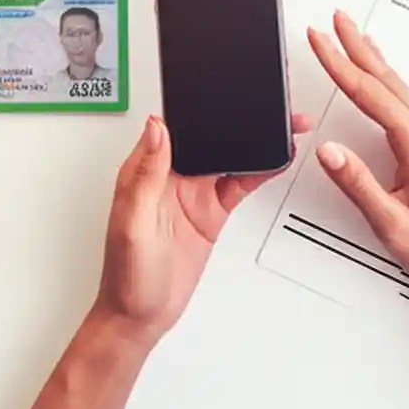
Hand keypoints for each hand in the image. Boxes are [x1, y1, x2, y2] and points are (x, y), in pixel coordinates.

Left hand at [95, 114, 312, 343]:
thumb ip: (146, 174)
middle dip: (236, 118)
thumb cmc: (126, 275)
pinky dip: (260, 170)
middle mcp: (170, 176)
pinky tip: (277, 159)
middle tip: (268, 104)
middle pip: (208, 136)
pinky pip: (239, 183)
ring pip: (228, 155)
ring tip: (282, 125)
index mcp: (145, 170)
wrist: (140, 316)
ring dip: (253, 140)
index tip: (222, 92)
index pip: (174, 126)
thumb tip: (156, 128)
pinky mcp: (210, 212)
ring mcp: (192, 193)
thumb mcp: (132, 221)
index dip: (198, 106)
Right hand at [308, 11, 408, 319]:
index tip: (319, 39)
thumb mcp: (391, 223)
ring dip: (374, 61)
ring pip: (398, 90)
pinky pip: (407, 106)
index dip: (339, 63)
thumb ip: (357, 184)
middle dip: (357, 47)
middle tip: (336, 19)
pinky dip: (388, 85)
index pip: (368, 94)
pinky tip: (384, 84)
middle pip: (386, 80)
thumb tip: (328, 151)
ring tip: (356, 39)